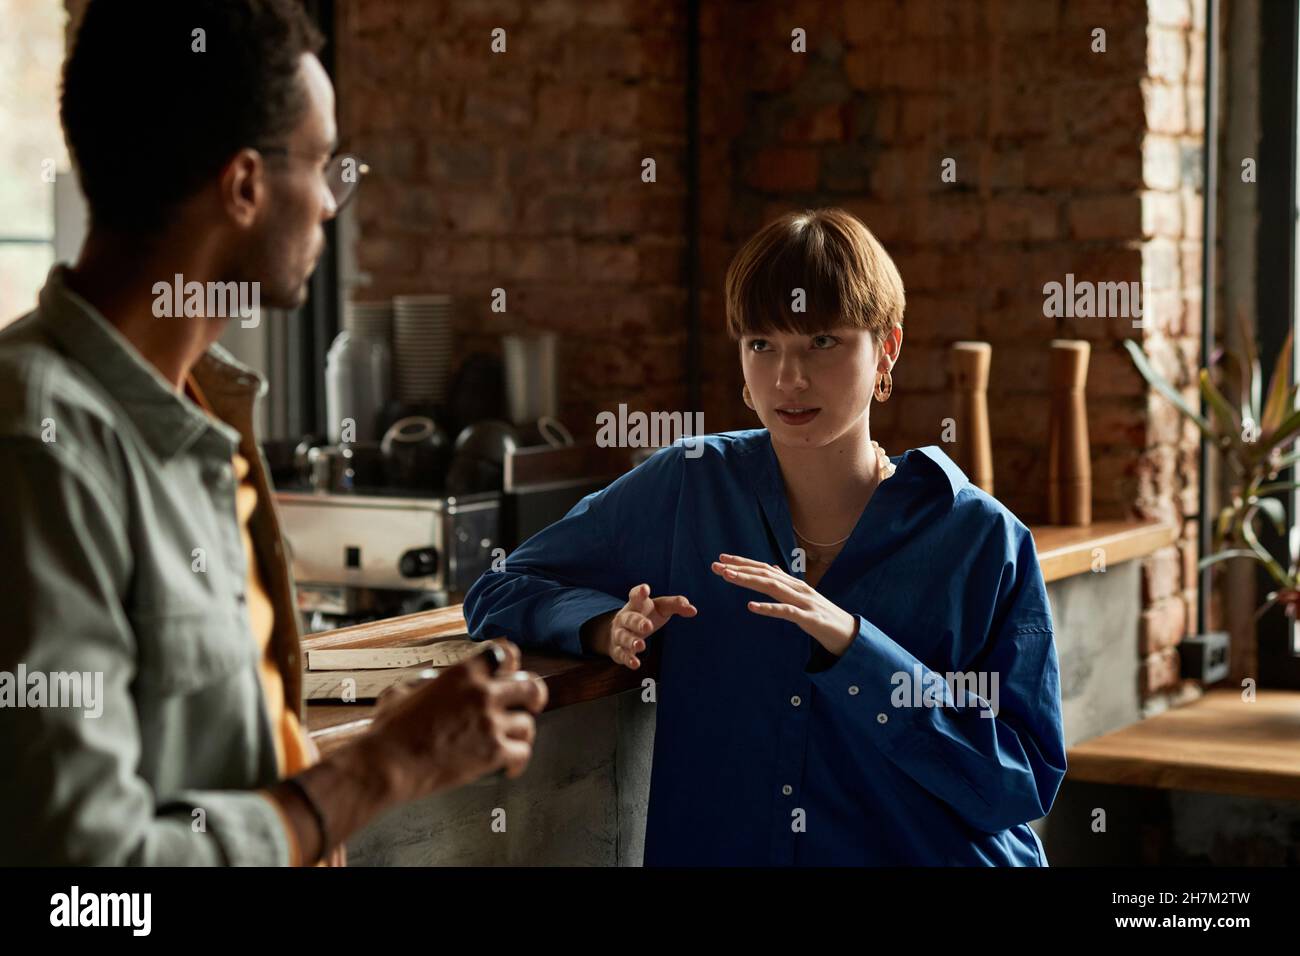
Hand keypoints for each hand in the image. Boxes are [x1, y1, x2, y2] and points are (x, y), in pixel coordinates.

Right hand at [363, 639, 547, 802]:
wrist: (387, 764)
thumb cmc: (389, 731)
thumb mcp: (402, 692)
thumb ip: (423, 684)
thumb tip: (425, 685)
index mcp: (463, 673)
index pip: (505, 653)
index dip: (513, 662)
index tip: (512, 672)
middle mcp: (482, 693)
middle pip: (531, 687)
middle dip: (535, 696)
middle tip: (533, 705)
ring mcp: (491, 723)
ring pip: (528, 725)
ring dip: (521, 734)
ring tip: (511, 743)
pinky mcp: (494, 752)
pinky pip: (522, 754)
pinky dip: (518, 762)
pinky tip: (509, 767)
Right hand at [589, 583, 696, 669]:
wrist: (620, 629)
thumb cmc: (646, 615)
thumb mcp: (661, 607)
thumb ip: (676, 605)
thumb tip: (694, 610)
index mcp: (636, 605)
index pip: (636, 596)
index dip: (639, 592)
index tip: (645, 589)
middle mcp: (625, 618)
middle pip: (630, 619)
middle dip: (637, 622)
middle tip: (648, 627)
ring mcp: (620, 634)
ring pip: (623, 637)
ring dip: (631, 641)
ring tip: (641, 646)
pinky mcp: (618, 650)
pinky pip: (621, 654)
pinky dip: (628, 659)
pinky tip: (636, 664)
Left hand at [712, 553, 856, 656]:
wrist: (848, 633)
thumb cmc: (822, 616)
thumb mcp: (802, 597)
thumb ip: (786, 583)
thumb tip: (773, 568)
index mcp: (793, 583)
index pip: (764, 568)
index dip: (743, 562)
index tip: (722, 558)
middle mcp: (797, 588)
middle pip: (764, 574)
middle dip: (738, 569)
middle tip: (715, 566)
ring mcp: (803, 602)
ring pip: (772, 587)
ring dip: (748, 581)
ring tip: (728, 577)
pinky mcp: (808, 618)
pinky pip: (785, 612)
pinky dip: (767, 608)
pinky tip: (751, 606)